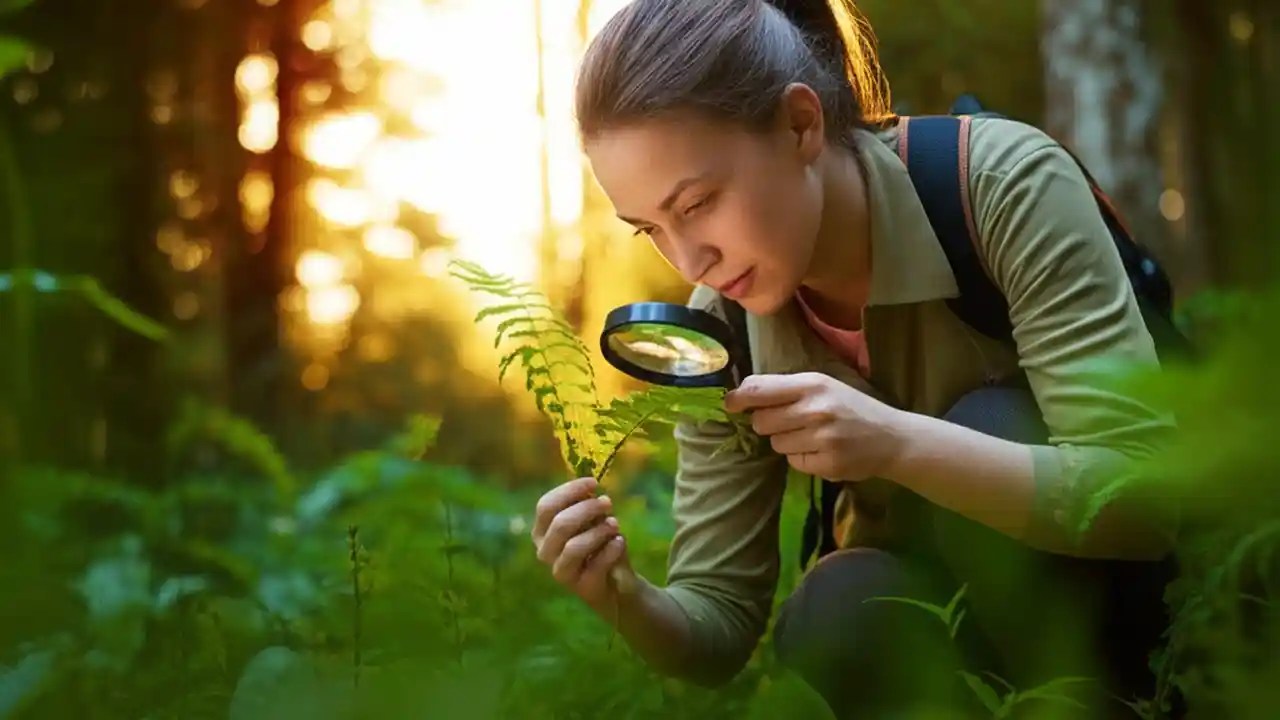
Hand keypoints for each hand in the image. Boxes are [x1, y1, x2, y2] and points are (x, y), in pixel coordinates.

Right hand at [531, 476, 635, 610]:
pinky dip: (610, 550)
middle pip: (560, 524)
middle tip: (607, 502)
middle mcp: (545, 551)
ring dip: (598, 531)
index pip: (545, 506)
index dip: (569, 491)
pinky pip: (596, 565)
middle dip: (587, 509)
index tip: (593, 482)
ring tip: (615, 524)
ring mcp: (561, 572)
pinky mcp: (582, 587)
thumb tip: (590, 487)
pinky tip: (619, 541)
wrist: (615, 582)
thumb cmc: (598, 544)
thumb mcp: (592, 520)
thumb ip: (587, 505)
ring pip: (574, 546)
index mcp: (542, 531)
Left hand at [723, 372, 907, 481]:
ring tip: (812, 436)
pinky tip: (821, 450)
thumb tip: (742, 394)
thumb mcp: (824, 387)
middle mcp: (815, 409)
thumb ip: (787, 389)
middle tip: (789, 422)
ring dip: (785, 442)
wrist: (893, 438)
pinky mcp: (826, 463)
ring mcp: (822, 438)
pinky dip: (801, 458)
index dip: (737, 398)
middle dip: (768, 423)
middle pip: (761, 421)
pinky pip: (792, 461)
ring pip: (775, 443)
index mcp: (813, 384)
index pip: (759, 389)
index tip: (730, 404)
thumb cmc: (853, 408)